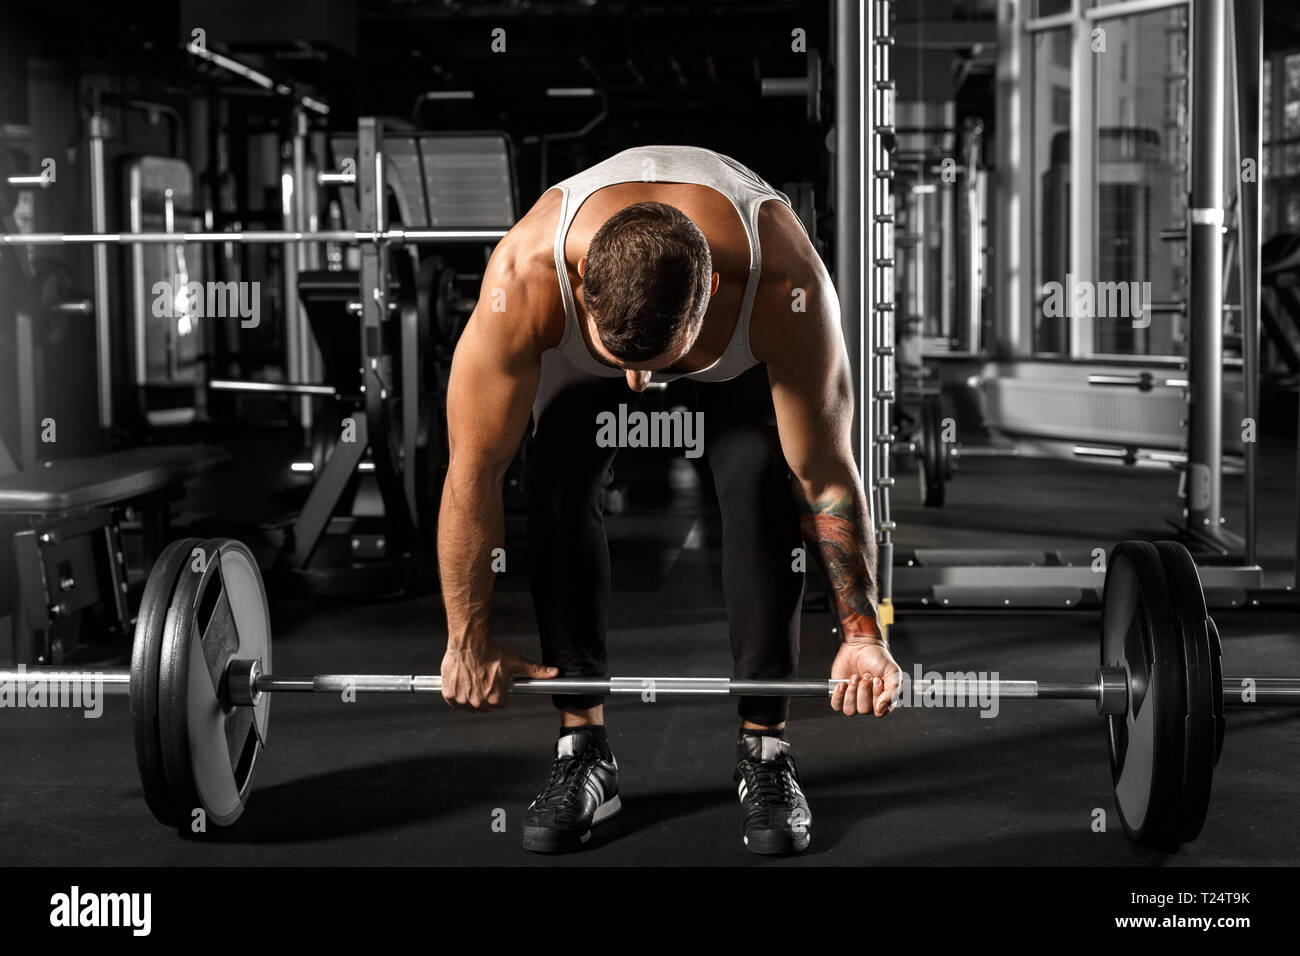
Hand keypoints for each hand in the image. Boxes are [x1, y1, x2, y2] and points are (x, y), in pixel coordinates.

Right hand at [440, 640, 557, 711]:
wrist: (469, 642)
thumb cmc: (490, 651)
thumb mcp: (516, 662)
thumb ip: (536, 671)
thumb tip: (553, 673)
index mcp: (496, 699)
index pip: (500, 703)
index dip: (499, 691)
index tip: (496, 682)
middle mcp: (479, 703)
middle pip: (484, 706)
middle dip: (485, 694)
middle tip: (484, 678)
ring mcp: (463, 700)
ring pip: (469, 706)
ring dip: (470, 696)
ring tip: (474, 679)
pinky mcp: (450, 695)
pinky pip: (454, 702)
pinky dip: (457, 694)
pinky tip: (463, 681)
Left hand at [830, 636, 900, 716]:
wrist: (861, 645)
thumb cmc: (878, 658)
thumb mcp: (893, 672)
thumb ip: (892, 692)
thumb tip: (882, 708)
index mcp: (883, 700)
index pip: (880, 712)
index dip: (877, 696)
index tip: (877, 680)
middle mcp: (868, 702)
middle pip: (864, 710)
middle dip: (864, 690)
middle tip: (866, 676)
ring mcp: (854, 699)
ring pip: (849, 710)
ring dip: (851, 693)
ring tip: (855, 678)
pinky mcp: (840, 694)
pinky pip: (836, 705)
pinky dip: (839, 695)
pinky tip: (843, 683)